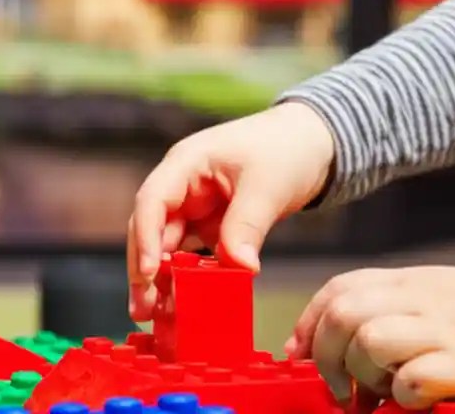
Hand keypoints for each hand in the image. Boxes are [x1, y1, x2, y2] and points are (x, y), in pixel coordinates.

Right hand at [128, 102, 334, 318]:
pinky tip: (184, 302)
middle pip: (150, 227)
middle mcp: (182, 185)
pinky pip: (192, 252)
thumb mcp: (267, 186)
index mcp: (186, 163)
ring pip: (167, 244)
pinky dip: (187, 276)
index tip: (151, 272)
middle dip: (143, 267)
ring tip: (155, 314)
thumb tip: (239, 268)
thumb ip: (248, 225)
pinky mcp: (211, 223)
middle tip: (141, 307)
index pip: (152, 201)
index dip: (146, 237)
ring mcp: (194, 205)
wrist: (312, 141)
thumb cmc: (285, 147)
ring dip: (161, 277)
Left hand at [289, 267, 454, 410]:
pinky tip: (414, 400)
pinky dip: (403, 398)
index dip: (308, 322)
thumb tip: (334, 340)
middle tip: (336, 386)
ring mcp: (442, 330)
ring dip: (363, 375)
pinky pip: (412, 380)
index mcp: (407, 280)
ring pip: (370, 341)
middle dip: (325, 355)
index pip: (338, 289)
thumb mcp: (433, 293)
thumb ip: (386, 306)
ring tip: (377, 394)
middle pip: (344, 315)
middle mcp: (419, 299)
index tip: (297, 352)